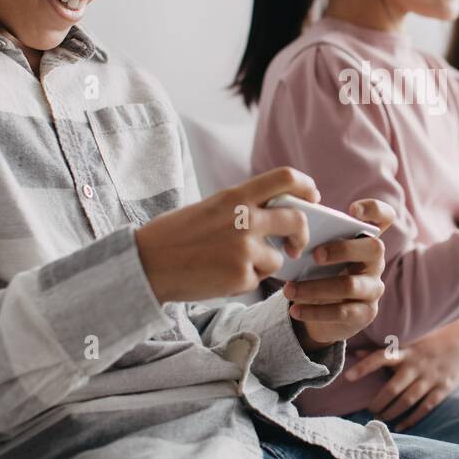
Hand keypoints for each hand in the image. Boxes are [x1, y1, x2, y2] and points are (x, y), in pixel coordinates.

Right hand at [135, 166, 319, 303]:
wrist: (147, 264)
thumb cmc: (174, 235)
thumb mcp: (212, 207)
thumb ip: (243, 206)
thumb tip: (278, 213)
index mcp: (236, 196)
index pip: (286, 178)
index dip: (306, 186)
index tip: (311, 198)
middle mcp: (246, 218)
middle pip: (297, 219)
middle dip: (301, 234)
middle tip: (294, 245)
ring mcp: (246, 248)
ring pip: (279, 257)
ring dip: (265, 264)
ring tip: (234, 264)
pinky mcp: (242, 276)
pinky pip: (259, 279)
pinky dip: (246, 280)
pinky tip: (221, 276)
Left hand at [287, 198, 395, 351]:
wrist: (322, 312)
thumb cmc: (319, 271)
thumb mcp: (317, 253)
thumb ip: (315, 239)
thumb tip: (292, 229)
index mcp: (365, 239)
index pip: (385, 217)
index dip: (375, 210)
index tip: (353, 210)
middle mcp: (376, 261)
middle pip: (374, 248)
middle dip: (342, 249)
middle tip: (314, 255)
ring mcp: (374, 288)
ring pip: (350, 285)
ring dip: (315, 287)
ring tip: (289, 290)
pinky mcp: (366, 313)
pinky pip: (342, 312)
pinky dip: (315, 311)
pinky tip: (295, 309)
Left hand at [341, 311, 458, 428]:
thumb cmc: (434, 339)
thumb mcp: (412, 340)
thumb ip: (385, 350)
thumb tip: (356, 353)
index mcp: (407, 350)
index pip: (381, 357)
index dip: (364, 367)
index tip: (348, 377)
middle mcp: (417, 364)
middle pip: (393, 388)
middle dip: (378, 403)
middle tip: (369, 410)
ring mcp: (431, 377)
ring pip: (407, 401)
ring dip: (392, 413)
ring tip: (381, 419)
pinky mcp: (444, 388)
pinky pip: (425, 408)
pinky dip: (411, 419)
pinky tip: (400, 426)